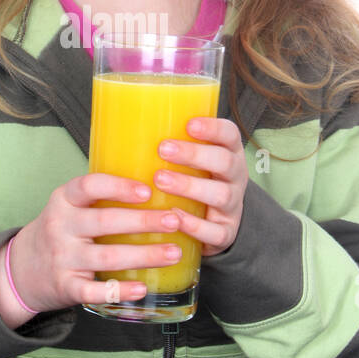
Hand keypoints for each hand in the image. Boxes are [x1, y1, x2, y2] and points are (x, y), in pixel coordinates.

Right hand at [6, 173, 187, 314]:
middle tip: (174, 220)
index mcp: (63, 200)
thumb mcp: (69, 207)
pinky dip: (120, 290)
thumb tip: (156, 182)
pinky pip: (95, 290)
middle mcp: (60, 227)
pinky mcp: (65, 286)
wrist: (23, 268)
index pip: (88, 186)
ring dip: (144, 255)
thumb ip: (99, 196)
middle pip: (105, 222)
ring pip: (106, 257)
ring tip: (173, 252)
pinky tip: (143, 288)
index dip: (118, 187)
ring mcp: (62, 258)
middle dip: (143, 221)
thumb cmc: (61, 232)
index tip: (147, 190)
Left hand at [153, 117, 248, 256]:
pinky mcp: (226, 233)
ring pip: (221, 195)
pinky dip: (195, 225)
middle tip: (163, 149)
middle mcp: (236, 178)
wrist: (215, 223)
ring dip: (190, 186)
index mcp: (229, 153)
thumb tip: (122, 124)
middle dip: (195, 155)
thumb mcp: (192, 161)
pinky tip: (174, 217)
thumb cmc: (195, 181)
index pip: (230, 134)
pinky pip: (216, 231)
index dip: (213, 128)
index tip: (189, 124)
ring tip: (160, 180)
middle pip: (224, 162)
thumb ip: (171, 146)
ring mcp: (233, 206)